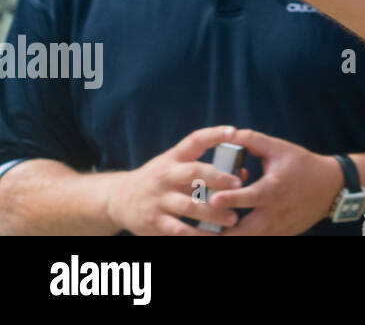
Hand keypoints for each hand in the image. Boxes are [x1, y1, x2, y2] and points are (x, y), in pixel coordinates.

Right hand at [103, 125, 244, 235]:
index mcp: (174, 158)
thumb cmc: (160, 180)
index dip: (214, 135)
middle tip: (239, 184)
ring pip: (189, 206)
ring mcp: (158, 199)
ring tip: (232, 219)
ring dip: (213, 213)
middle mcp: (165, 176)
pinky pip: (178, 230)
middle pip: (193, 172)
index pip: (195, 140)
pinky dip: (196, 234)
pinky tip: (212, 237)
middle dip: (218, 177)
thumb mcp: (175, 167)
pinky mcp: (153, 221)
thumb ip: (205, 169)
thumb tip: (243, 172)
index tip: (234, 131)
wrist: (118, 199)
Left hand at [208, 129, 342, 235]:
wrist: (330, 188)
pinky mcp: (278, 237)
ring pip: (247, 242)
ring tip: (199, 236)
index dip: (232, 199)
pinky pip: (254, 243)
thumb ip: (253, 141)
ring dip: (224, 239)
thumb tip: (228, 133)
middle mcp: (275, 213)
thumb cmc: (302, 165)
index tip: (214, 200)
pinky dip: (238, 240)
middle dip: (218, 234)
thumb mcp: (279, 149)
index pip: (251, 197)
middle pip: (243, 232)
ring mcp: (277, 229)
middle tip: (194, 230)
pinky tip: (219, 236)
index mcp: (274, 188)